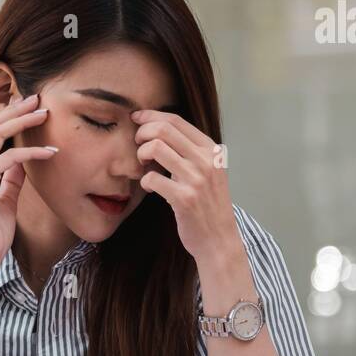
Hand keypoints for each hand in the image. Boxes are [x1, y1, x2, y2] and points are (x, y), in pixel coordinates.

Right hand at [0, 93, 58, 269]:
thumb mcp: (5, 200)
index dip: (7, 116)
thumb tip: (23, 162)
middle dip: (15, 109)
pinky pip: (8, 159)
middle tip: (38, 99)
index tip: (28, 105)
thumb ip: (11, 179)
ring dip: (21, 121)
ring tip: (44, 113)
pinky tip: (50, 152)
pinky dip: (30, 152)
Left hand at [132, 109, 237, 264]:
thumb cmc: (208, 204)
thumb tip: (157, 128)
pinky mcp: (184, 199)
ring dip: (141, 154)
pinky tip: (150, 187)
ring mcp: (197, 179)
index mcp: (212, 149)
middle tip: (137, 145)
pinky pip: (152, 178)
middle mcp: (207, 160)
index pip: (176, 120)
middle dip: (142, 133)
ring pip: (156, 148)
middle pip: (163, 129)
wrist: (219, 239)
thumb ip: (190, 151)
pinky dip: (145, 181)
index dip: (151, 116)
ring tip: (143, 165)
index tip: (136, 118)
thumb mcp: (208, 170)